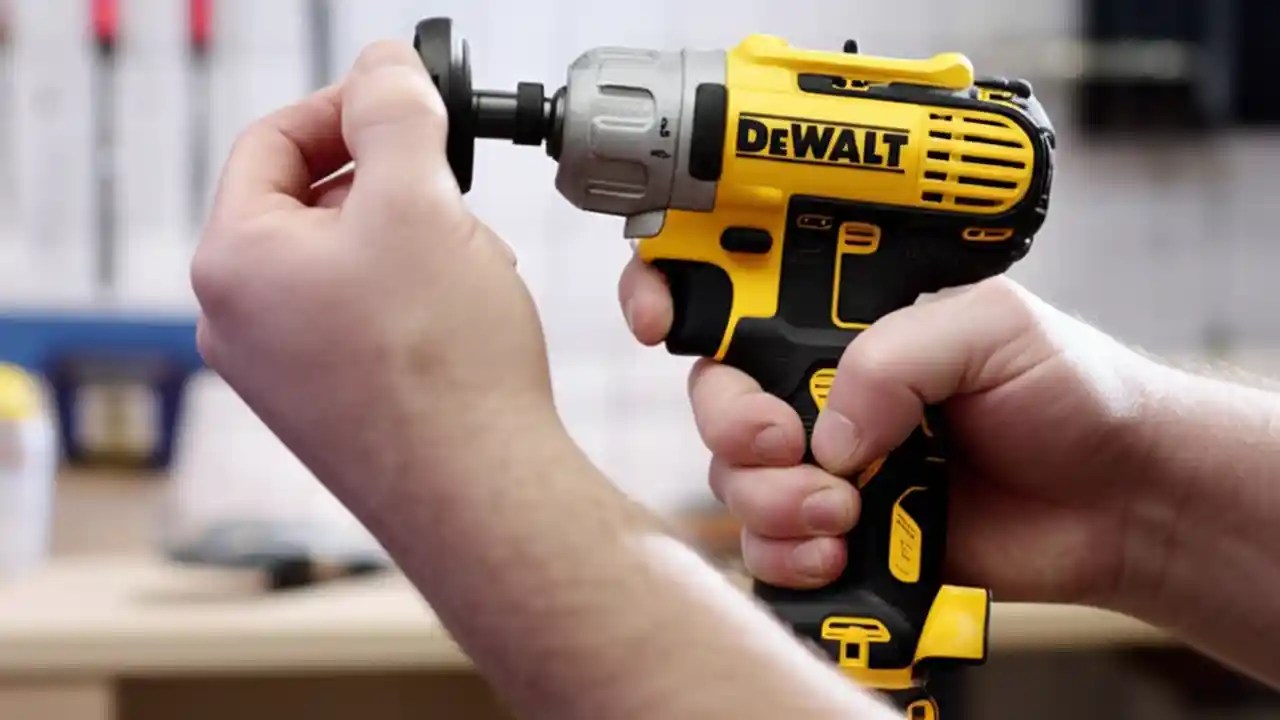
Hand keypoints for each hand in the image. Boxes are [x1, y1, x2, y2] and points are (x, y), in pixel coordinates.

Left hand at [192, 42, 557, 514]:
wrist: (482, 498)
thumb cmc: (443, 366)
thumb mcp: (420, 200)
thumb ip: (395, 112)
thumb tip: (384, 66)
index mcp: (234, 263)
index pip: (273, 142)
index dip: (345, 108)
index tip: (407, 105)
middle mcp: (241, 323)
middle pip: (312, 205)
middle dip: (392, 185)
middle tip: (453, 195)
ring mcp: (283, 374)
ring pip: (347, 263)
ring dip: (413, 242)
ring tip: (472, 269)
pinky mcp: (331, 407)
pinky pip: (364, 320)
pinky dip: (416, 299)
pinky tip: (466, 321)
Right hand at [619, 264, 1155, 607]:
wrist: (1118, 497)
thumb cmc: (1068, 389)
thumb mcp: (994, 325)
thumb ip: (897, 354)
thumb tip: (828, 430)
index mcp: (842, 323)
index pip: (733, 294)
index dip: (671, 294)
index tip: (659, 320)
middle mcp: (820, 390)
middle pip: (713, 398)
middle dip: (732, 426)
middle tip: (792, 445)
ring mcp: (826, 466)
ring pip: (734, 480)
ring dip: (771, 501)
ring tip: (845, 512)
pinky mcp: (840, 535)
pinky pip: (771, 549)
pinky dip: (788, 556)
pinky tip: (840, 552)